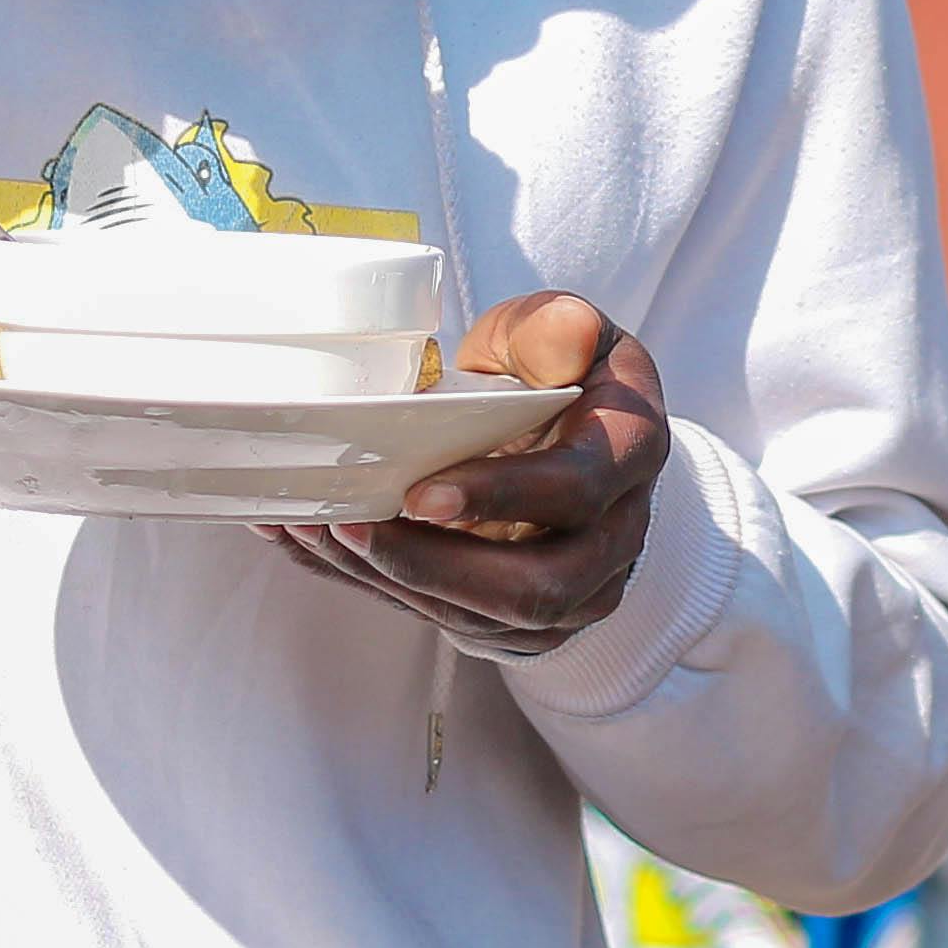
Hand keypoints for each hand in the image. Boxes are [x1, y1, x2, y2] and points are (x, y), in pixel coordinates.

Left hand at [259, 296, 668, 646]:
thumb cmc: (560, 370)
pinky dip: (375, 586)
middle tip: (352, 528)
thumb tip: (564, 333)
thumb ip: (558, 326)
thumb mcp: (567, 328)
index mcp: (630, 455)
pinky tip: (318, 547)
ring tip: (317, 531)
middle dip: (432, 567)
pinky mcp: (520, 620)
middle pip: (534, 589)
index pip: (575, 492)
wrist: (577, 436)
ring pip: (483, 618)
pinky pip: (447, 618)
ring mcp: (572, 592)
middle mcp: (614, 540)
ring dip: (391, 580)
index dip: (500, 496)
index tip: (419, 492)